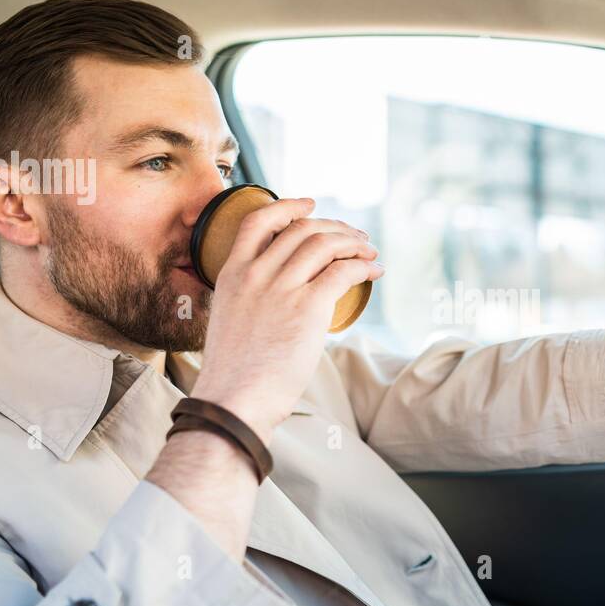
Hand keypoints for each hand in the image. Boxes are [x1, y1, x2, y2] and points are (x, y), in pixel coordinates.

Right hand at [189, 197, 383, 442]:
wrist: (235, 401)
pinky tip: (373, 273)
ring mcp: (280, 288)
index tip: (310, 204)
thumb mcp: (232, 321)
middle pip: (302, 228)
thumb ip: (251, 301)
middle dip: (335, 227)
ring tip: (369, 253)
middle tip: (356, 237)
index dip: (288, 206)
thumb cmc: (235, 374)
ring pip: (325, 244)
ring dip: (354, 243)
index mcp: (231, 273)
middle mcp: (255, 273)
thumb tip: (277, 303)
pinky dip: (363, 267)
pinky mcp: (307, 308)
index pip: (258, 220)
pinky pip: (343, 272)